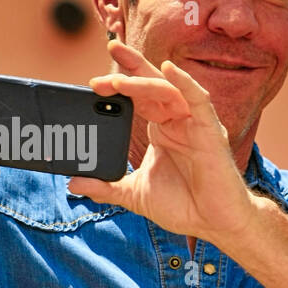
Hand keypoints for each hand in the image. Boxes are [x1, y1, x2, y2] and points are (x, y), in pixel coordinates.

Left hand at [67, 40, 257, 242]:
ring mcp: (193, 124)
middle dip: (128, 70)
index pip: (137, 97)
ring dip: (142, 83)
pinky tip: (169, 69)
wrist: (215, 225)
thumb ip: (106, 188)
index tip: (92, 84)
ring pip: (167, 91)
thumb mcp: (135, 194)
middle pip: (151, 84)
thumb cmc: (184, 205)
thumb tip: (72, 183)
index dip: (118, 85)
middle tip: (103, 62)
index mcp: (160, 130)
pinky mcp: (210, 130)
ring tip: (117, 82)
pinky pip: (198, 100)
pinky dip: (184, 82)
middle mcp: (176, 121)